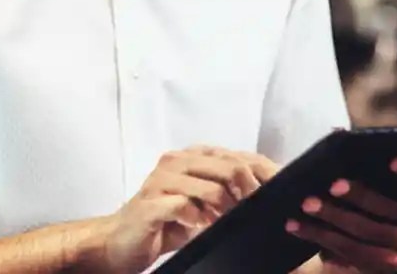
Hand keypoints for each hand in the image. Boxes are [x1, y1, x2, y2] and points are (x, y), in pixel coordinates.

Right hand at [96, 146, 278, 273]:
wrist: (118, 241)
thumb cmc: (164, 223)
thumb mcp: (200, 203)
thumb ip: (225, 191)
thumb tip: (263, 192)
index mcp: (191, 156)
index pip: (236, 155)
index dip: (261, 172)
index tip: (278, 190)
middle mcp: (176, 161)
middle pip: (229, 166)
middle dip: (248, 191)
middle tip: (255, 210)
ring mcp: (161, 180)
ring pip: (211, 187)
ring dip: (224, 209)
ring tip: (224, 222)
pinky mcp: (150, 203)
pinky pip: (184, 206)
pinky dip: (198, 219)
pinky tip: (199, 227)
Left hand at [287, 157, 396, 272]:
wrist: (372, 229)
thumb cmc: (375, 184)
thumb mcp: (378, 170)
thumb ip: (367, 155)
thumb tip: (336, 134)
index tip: (392, 161)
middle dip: (364, 198)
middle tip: (334, 184)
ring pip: (373, 237)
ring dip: (336, 220)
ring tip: (308, 203)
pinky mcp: (386, 267)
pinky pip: (354, 256)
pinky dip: (322, 238)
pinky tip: (297, 225)